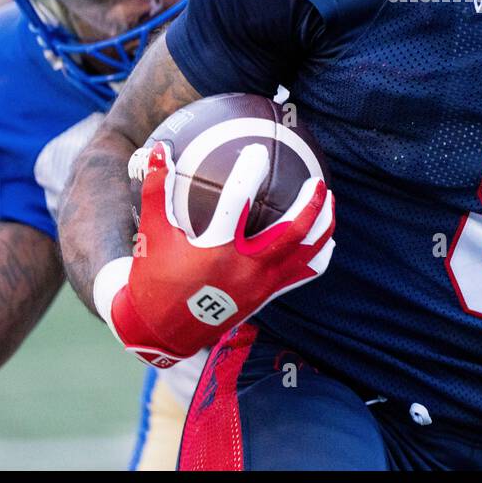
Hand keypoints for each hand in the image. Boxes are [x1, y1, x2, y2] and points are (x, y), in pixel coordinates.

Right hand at [95, 141, 333, 367]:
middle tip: (318, 182)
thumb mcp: (151, 234)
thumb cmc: (153, 279)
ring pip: (305, 254)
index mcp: (216, 250)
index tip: (258, 150)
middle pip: (292, 232)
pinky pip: (302, 274)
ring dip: (322, 227)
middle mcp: (245, 269)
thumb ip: (157, 190)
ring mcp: (260, 286)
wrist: (160, 333)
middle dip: (310, 204)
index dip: (249, 171)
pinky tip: (325, 240)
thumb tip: (160, 149)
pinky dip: (318, 256)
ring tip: (329, 203)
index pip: (239, 201)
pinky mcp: (266, 297)